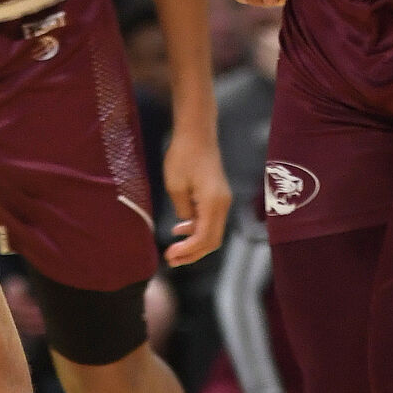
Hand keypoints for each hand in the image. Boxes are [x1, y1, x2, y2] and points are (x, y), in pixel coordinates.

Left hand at [160, 128, 230, 267]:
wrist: (197, 133)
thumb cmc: (183, 155)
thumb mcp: (175, 186)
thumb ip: (183, 210)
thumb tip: (187, 225)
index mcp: (213, 203)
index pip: (204, 238)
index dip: (187, 252)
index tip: (169, 255)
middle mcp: (223, 204)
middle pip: (212, 241)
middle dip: (192, 253)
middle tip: (171, 259)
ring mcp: (223, 200)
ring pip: (212, 233)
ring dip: (194, 243)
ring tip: (174, 249)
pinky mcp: (218, 196)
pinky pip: (211, 221)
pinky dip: (197, 230)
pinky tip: (181, 229)